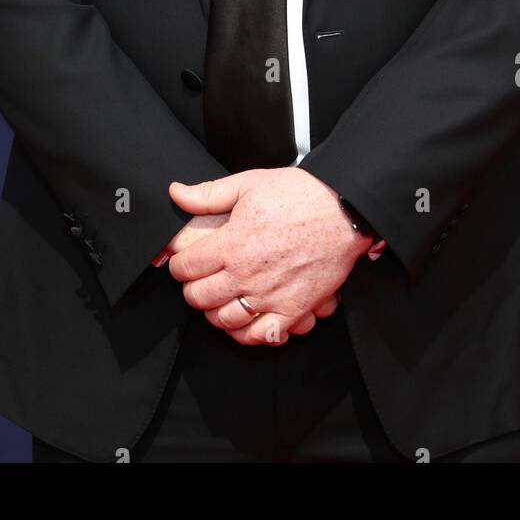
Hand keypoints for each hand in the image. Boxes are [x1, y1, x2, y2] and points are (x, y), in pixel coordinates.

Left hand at [167, 168, 368, 344]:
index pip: (185, 268)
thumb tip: (176, 193)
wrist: (343, 211)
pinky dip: (246, 334)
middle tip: (199, 280)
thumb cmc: (300, 194)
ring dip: (215, 312)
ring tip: (219, 299)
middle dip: (192, 288)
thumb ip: (208, 194)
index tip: (184, 261)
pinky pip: (260, 336)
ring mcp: (270, 296)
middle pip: (199, 297)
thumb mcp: (249, 184)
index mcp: (231, 245)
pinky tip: (244, 321)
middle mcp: (246, 275)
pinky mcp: (293, 309)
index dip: (179, 265)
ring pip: (224, 320)